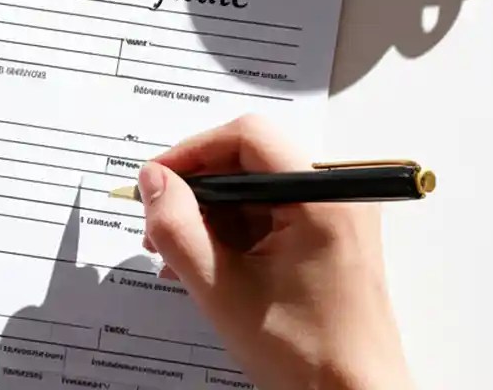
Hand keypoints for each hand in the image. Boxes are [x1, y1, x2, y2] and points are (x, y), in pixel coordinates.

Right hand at [139, 117, 414, 389]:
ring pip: (257, 189)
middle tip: (159, 225)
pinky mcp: (332, 237)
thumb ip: (177, 228)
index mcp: (323, 198)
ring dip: (213, 216)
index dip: (193, 152)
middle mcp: (339, 195)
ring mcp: (338, 216)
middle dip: (198, 191)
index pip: (247, 137)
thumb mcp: (221, 288)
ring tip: (179, 256)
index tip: (157, 181)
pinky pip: (273, 214)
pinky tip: (208, 264)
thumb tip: (153, 180)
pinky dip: (236, 233)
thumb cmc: (304, 354)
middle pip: (251, 161)